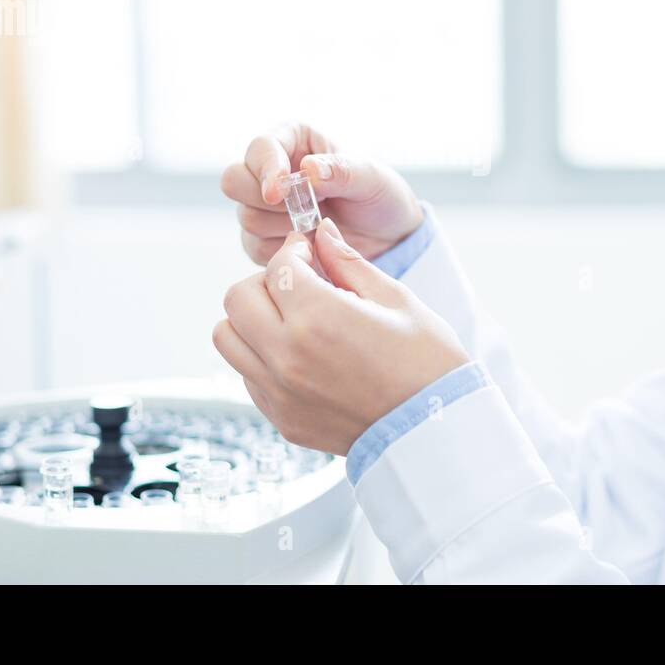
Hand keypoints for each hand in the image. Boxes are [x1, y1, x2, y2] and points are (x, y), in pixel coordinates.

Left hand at [212, 217, 467, 454]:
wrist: (436, 431)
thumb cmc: (427, 364)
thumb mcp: (396, 300)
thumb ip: (349, 263)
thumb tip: (322, 233)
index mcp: (318, 319)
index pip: (278, 267)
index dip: (296, 250)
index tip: (311, 252)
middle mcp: (287, 357)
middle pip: (238, 298)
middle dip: (267, 281)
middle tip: (299, 284)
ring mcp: (279, 393)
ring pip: (228, 337)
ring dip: (253, 319)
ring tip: (292, 319)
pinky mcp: (281, 418)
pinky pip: (247, 374)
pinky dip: (262, 355)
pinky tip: (302, 354)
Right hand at [221, 122, 423, 264]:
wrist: (386, 238)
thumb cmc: (378, 196)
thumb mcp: (371, 178)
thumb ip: (342, 170)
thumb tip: (309, 168)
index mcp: (292, 140)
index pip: (261, 148)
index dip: (266, 169)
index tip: (280, 193)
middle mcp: (270, 169)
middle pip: (235, 181)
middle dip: (267, 201)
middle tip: (305, 210)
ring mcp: (261, 205)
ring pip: (246, 218)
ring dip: (284, 228)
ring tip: (320, 225)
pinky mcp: (262, 238)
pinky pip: (255, 248)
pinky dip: (284, 251)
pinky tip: (312, 245)